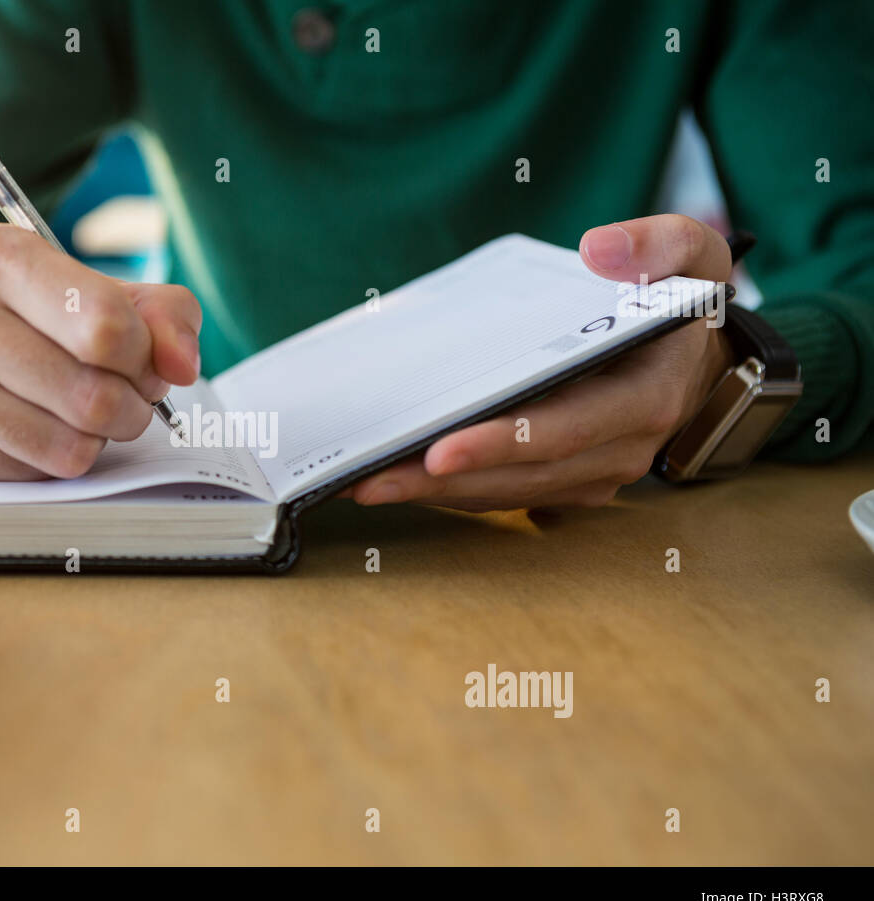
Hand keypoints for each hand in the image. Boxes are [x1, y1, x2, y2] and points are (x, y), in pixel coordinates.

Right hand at [0, 223, 200, 478]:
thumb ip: (161, 315)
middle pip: (93, 397)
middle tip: (126, 398)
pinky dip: (54, 458)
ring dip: (98, 439)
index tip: (143, 361)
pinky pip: (33, 473)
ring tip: (86, 414)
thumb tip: (183, 367)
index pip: (105, 326)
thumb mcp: (91, 288)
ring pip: (67, 446)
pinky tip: (39, 429)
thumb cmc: (24, 313)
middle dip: (132, 407)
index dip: (146, 357)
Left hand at [345, 214, 735, 510]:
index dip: (500, 443)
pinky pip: (504, 492)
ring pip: (505, 491)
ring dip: (436, 493)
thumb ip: (657, 244)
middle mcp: (621, 449)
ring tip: (366, 482)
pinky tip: (398, 476)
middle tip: (370, 478)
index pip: (563, 430)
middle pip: (521, 473)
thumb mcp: (693, 255)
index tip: (440, 450)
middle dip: (443, 480)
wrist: (698, 357)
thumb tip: (597, 248)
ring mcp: (594, 473)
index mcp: (646, 398)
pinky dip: (452, 490)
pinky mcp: (567, 482)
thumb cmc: (681, 301)